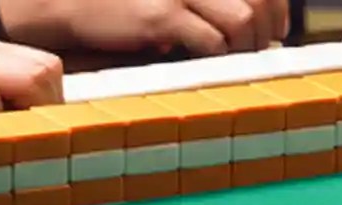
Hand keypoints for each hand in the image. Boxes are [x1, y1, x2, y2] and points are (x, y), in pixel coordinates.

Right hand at [0, 0, 288, 55]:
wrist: (66, 0)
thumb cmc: (121, 2)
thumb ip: (204, 4)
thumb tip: (250, 28)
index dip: (275, 9)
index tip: (275, 30)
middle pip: (259, 2)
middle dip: (265, 32)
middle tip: (255, 51)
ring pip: (244, 21)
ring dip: (244, 46)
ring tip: (231, 58)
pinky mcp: (161, 16)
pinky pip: (212, 43)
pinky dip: (218, 57)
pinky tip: (205, 61)